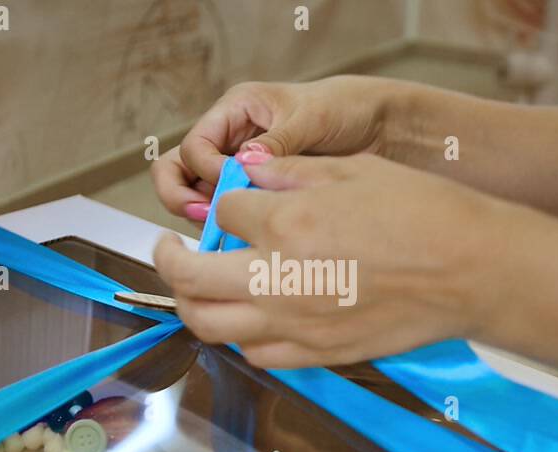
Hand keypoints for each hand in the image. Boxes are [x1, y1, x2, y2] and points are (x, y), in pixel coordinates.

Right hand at [151, 76, 395, 221]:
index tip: (227, 184)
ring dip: (204, 216)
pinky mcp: (256, 194)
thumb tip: (244, 162)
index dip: (205, 168)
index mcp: (235, 111)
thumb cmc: (345, 108)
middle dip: (181, 197)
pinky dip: (229, 227)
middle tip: (205, 216)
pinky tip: (247, 238)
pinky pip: (228, 213)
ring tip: (226, 231)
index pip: (194, 145)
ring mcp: (239, 169)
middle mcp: (230, 140)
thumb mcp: (312, 118)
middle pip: (177, 171)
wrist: (379, 127)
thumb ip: (278, 141)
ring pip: (197, 196)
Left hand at [153, 153, 506, 367]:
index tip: (239, 202)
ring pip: (209, 325)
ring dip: (194, 303)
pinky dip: (241, 335)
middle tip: (167, 249)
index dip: (227, 203)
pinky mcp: (317, 355)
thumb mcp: (354, 171)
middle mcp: (278, 279)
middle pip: (187, 277)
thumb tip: (249, 176)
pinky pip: (256, 354)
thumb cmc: (424, 213)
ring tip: (201, 287)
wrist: (472, 271)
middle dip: (167, 258)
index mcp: (287, 224)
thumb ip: (290, 174)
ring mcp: (294, 324)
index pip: (223, 212)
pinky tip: (252, 317)